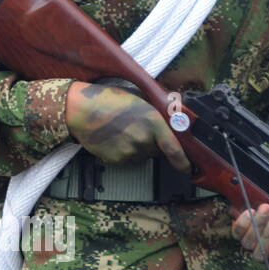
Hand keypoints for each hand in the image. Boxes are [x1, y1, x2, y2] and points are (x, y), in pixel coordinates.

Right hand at [65, 82, 189, 170]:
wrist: (80, 109)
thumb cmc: (108, 99)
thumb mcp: (138, 100)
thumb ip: (155, 115)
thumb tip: (169, 126)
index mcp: (153, 122)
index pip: (175, 150)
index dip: (184, 163)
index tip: (189, 169)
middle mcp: (143, 140)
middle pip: (156, 151)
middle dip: (152, 143)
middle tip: (136, 129)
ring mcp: (129, 152)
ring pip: (141, 155)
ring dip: (136, 148)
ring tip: (120, 131)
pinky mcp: (116, 160)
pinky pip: (126, 159)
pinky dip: (123, 151)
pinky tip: (112, 138)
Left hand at [230, 204, 268, 269]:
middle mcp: (264, 256)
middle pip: (261, 252)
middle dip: (268, 234)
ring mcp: (250, 246)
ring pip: (248, 242)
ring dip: (258, 224)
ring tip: (266, 210)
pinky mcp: (240, 234)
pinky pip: (236, 232)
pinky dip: (243, 222)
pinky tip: (250, 211)